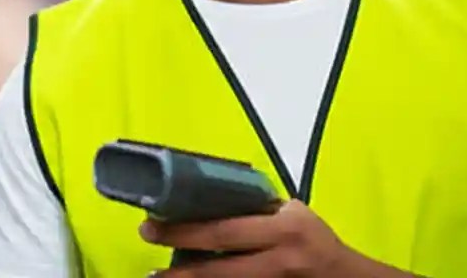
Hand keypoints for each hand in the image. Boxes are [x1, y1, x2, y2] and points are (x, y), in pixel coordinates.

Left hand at [142, 200, 402, 276]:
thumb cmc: (316, 241)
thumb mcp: (293, 216)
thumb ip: (257, 210)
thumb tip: (210, 198)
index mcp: (283, 231)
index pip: (225, 232)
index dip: (186, 232)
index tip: (154, 225)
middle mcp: (279, 261)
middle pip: (219, 269)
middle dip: (179, 268)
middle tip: (149, 260)